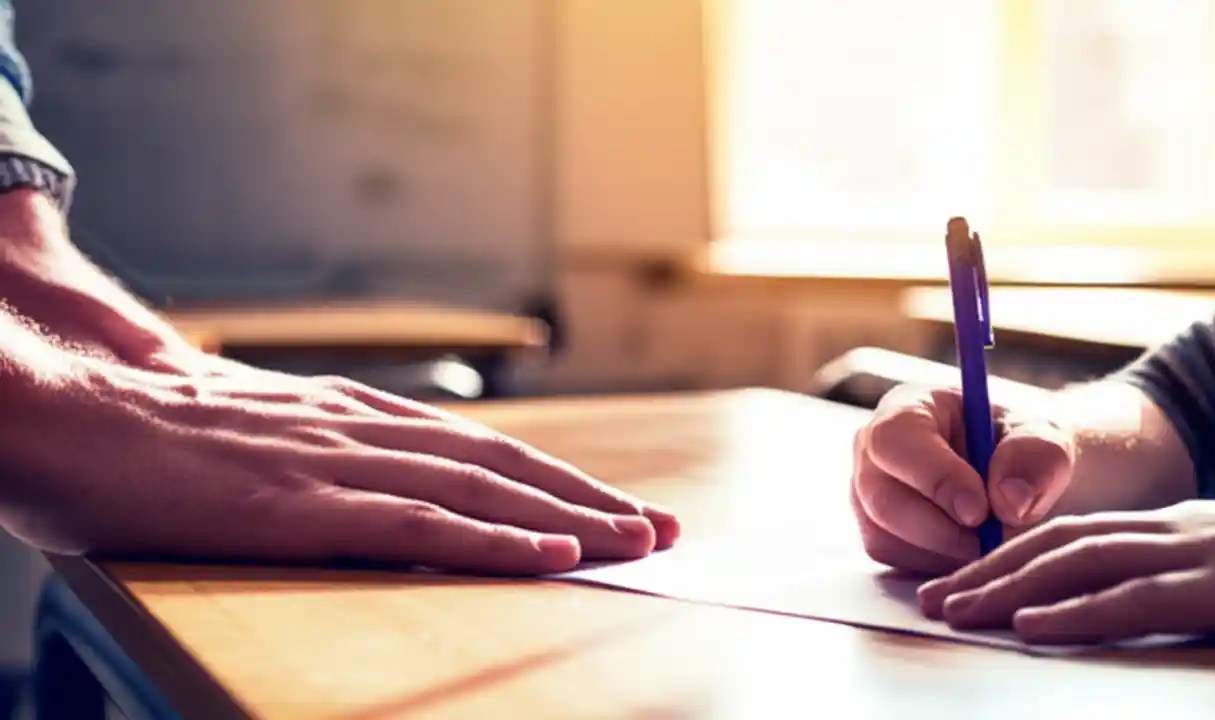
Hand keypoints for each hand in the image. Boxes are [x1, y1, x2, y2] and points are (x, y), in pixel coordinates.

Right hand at [0, 348, 678, 573]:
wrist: (74, 412)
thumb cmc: (158, 433)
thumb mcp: (264, 433)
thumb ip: (327, 452)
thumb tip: (379, 482)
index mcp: (359, 416)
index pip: (485, 450)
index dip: (559, 479)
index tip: (617, 506)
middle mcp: (368, 430)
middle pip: (507, 468)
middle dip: (592, 499)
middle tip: (663, 529)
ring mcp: (341, 466)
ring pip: (485, 493)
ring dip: (570, 518)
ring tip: (636, 542)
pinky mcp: (305, 508)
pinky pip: (422, 526)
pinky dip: (497, 541)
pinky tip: (552, 556)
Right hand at [852, 385, 1074, 574]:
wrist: (1021, 483)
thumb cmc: (1025, 452)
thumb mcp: (1046, 441)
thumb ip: (1036, 458)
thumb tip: (1008, 501)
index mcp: (908, 408)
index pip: (896, 440)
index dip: (933, 478)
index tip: (979, 512)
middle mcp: (873, 450)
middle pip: (881, 497)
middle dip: (941, 529)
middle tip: (991, 540)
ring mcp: (866, 493)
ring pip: (885, 535)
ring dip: (943, 551)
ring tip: (989, 540)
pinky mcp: (875, 532)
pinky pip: (894, 560)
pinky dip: (936, 566)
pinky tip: (969, 549)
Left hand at [917, 500, 1214, 643]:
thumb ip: (1176, 580)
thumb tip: (1112, 604)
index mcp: (1171, 527)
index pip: (1070, 534)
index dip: (1008, 556)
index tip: (960, 581)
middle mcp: (1172, 530)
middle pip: (1057, 543)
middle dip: (987, 570)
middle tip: (931, 600)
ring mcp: (1197, 553)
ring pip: (1080, 563)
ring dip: (1010, 588)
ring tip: (957, 612)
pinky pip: (1136, 599)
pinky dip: (1078, 611)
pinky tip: (1032, 625)